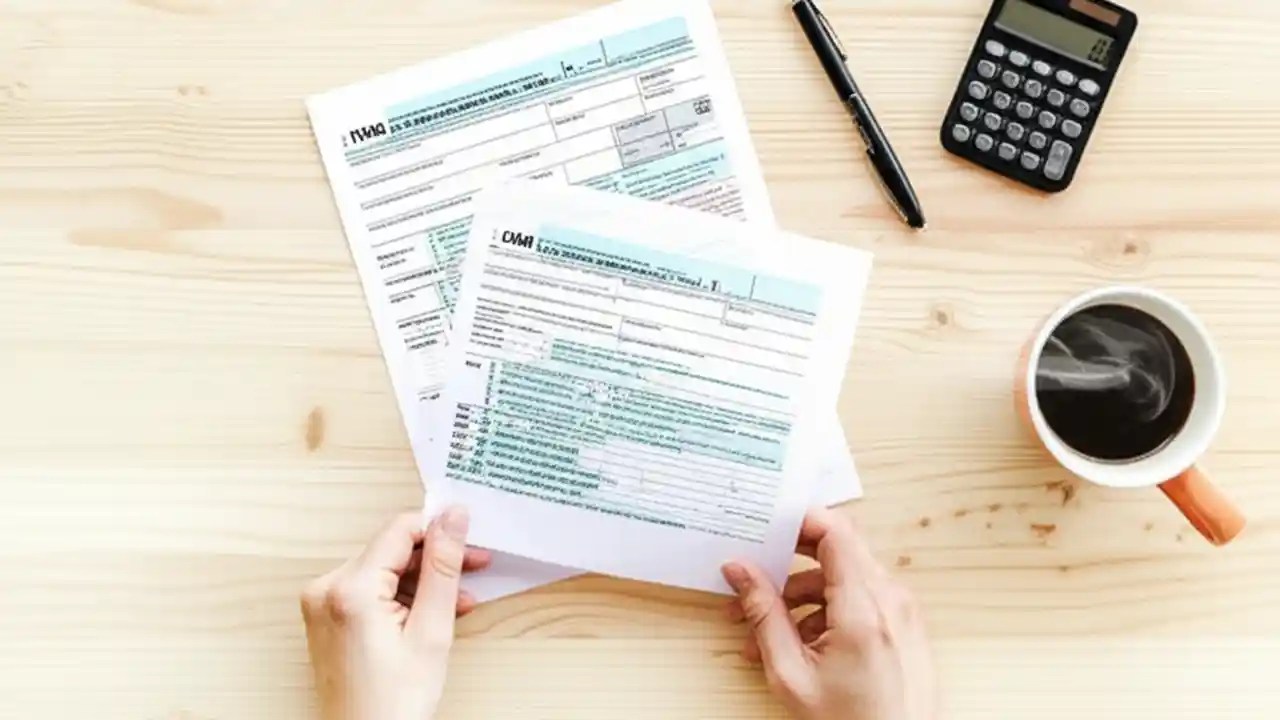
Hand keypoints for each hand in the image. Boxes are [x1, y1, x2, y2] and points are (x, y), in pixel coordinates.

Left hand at [300, 506, 491, 719]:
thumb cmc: (393, 704)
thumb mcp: (431, 631)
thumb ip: (443, 568)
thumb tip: (452, 517)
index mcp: (350, 589)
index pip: (399, 530)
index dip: (438, 529)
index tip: (470, 535)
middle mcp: (327, 589)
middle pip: (392, 550)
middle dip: (436, 559)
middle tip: (476, 566)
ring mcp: (323, 604)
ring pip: (385, 570)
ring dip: (423, 581)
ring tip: (460, 600)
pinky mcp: (328, 617)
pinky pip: (371, 590)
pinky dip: (403, 597)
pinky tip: (432, 612)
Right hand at [723, 508, 936, 719]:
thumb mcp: (791, 674)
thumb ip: (764, 614)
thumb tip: (739, 570)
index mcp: (864, 608)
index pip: (836, 532)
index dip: (800, 519)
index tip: (769, 524)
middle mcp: (891, 600)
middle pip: (839, 549)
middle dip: (790, 559)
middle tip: (757, 571)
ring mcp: (903, 612)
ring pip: (846, 576)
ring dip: (803, 591)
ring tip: (766, 626)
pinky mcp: (905, 625)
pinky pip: (862, 598)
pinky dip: (828, 608)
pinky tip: (798, 639)